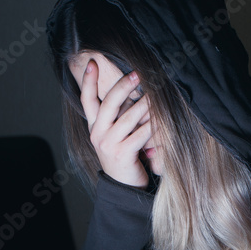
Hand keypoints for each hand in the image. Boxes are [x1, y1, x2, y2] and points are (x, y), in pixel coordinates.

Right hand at [79, 59, 151, 187]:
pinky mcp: (123, 153)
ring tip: (157, 93)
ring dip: (145, 104)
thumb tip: (134, 90)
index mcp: (94, 127)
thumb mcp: (117, 134)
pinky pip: (142, 133)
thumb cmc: (126, 156)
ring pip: (129, 117)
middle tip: (137, 73)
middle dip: (123, 86)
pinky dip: (154, 125)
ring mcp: (108, 144)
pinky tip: (164, 119)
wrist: (124, 187)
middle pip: (108, 103)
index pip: (86, 100)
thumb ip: (120, 115)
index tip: (92, 62)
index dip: (88, 81)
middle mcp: (98, 134)